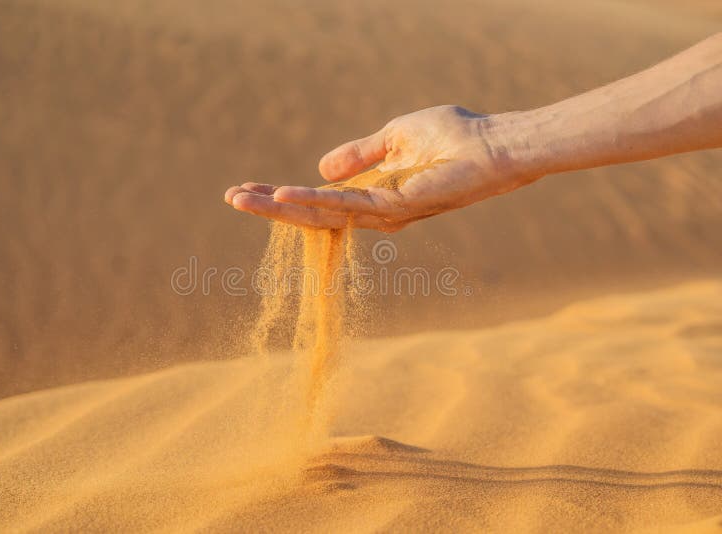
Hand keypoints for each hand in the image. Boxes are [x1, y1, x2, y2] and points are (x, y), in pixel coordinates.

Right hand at [224, 106, 537, 231]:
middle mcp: (375, 212)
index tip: (247, 189)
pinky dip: (310, 201)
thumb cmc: (454, 138)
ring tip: (240, 198)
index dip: (283, 196)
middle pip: (312, 213)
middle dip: (270, 207)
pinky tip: (280, 195)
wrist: (493, 145)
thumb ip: (359, 154)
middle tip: (231, 198)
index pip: (318, 200)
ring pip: (319, 214)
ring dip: (277, 207)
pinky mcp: (395, 208)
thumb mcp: (394, 137)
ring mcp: (384, 214)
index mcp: (373, 194)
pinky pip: (344, 206)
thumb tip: (320, 170)